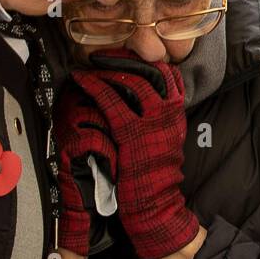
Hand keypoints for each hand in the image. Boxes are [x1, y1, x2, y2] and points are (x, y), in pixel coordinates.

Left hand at [70, 55, 199, 258]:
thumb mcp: (167, 139)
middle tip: (106, 54)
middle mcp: (169, 112)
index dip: (147, 61)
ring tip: (91, 64)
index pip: (169, 74)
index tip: (129, 56)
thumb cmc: (156, 174)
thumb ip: (161, 118)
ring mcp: (152, 120)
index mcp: (178, 112)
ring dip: (108, 68)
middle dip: (126, 59)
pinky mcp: (131, 131)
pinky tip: (81, 79)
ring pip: (131, 80)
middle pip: (150, 70)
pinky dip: (93, 85)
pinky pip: (110, 99)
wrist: (157, 203)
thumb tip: (143, 102)